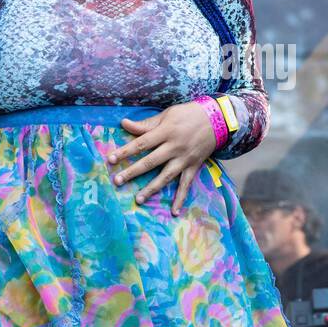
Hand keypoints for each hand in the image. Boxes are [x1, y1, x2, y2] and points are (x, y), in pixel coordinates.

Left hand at [105, 102, 219, 215]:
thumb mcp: (167, 114)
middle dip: (133, 172)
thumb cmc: (188, 114)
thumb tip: (124, 123)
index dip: (125, 151)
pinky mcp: (193, 166)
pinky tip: (174, 211)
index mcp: (166, 131)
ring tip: (138, 199)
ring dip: (152, 188)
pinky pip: (186, 184)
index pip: (141, 143)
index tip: (110, 159)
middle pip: (151, 161)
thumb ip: (146, 124)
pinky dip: (181, 198)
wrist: (217, 119)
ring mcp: (184, 158)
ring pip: (166, 176)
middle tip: (117, 181)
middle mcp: (174, 146)